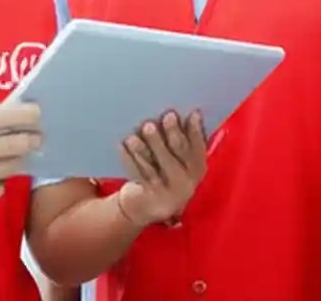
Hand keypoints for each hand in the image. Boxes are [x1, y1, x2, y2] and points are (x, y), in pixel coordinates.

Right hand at [0, 102, 41, 222]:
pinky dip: (0, 181)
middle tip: (39, 137)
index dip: (22, 115)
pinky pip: (1, 187)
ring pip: (12, 166)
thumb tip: (14, 109)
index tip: (37, 112)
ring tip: (21, 154)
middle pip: (13, 144)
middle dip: (31, 139)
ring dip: (20, 159)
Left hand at [116, 110, 207, 227]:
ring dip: (144, 149)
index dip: (196, 131)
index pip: (198, 148)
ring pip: (155, 167)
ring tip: (136, 135)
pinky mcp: (148, 195)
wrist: (147, 207)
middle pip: (178, 155)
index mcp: (197, 170)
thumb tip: (186, 113)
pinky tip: (122, 145)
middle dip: (173, 134)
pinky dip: (129, 159)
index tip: (192, 113)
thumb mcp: (179, 162)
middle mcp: (186, 183)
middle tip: (166, 116)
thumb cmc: (164, 173)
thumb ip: (182, 142)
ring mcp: (167, 191)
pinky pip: (138, 174)